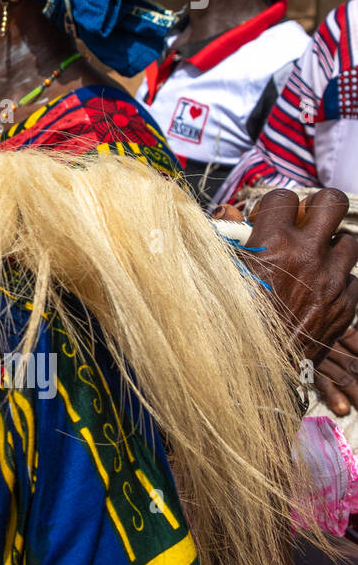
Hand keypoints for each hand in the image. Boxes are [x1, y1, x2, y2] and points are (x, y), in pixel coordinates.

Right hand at [234, 188, 357, 413]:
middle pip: (333, 203)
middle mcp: (308, 255)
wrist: (256, 368)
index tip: (271, 217)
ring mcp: (331, 281)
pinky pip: (353, 281)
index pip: (285, 197)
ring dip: (334, 245)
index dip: (277, 204)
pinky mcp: (345, 306)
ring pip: (351, 242)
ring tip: (318, 258)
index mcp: (272, 242)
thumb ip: (227, 237)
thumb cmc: (229, 318)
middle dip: (321, 206)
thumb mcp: (220, 272)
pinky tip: (320, 292)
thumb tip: (230, 213)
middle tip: (308, 220)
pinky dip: (339, 282)